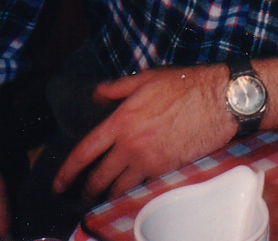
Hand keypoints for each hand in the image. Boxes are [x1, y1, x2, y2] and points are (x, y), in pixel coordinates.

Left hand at [53, 64, 233, 201]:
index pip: (85, 151)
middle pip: (99, 177)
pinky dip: (134, 192)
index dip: (68, 171)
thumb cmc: (186, 85)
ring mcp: (149, 160)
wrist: (219, 100)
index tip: (58, 184)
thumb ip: (117, 87)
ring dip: (108, 196)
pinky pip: (143, 188)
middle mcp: (131, 144)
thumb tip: (97, 94)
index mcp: (122, 120)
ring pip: (119, 188)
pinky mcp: (167, 170)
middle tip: (81, 196)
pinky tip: (131, 192)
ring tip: (103, 199)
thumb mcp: (147, 78)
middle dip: (86, 190)